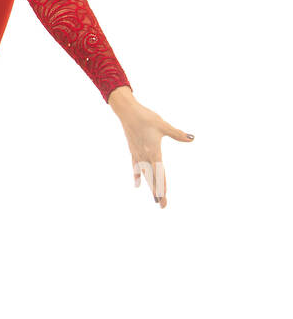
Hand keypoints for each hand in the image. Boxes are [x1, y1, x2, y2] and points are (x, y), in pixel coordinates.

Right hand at [108, 85, 193, 208]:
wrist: (127, 112)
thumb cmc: (146, 117)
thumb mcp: (163, 125)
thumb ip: (177, 134)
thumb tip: (191, 138)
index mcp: (154, 152)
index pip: (159, 173)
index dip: (162, 187)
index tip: (164, 199)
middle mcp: (145, 156)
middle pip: (152, 178)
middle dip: (157, 192)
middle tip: (162, 206)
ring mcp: (138, 155)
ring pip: (145, 175)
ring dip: (150, 187)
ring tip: (154, 199)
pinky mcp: (133, 151)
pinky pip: (135, 167)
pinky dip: (137, 176)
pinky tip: (137, 185)